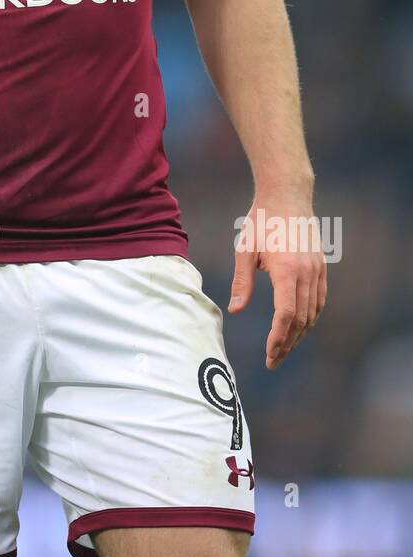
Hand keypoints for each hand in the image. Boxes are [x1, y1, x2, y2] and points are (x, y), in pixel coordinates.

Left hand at [228, 196, 326, 369]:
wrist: (287, 195)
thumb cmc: (262, 221)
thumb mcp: (245, 250)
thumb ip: (242, 282)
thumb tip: (235, 311)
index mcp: (287, 270)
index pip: (285, 315)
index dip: (277, 338)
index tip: (268, 354)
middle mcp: (306, 273)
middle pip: (301, 320)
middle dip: (287, 344)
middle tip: (273, 361)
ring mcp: (317, 270)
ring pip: (312, 313)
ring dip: (299, 334)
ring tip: (283, 348)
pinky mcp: (321, 267)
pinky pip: (319, 300)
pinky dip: (310, 317)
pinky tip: (299, 326)